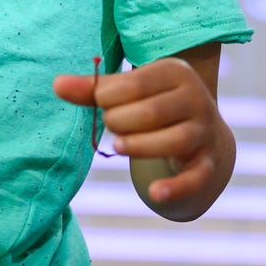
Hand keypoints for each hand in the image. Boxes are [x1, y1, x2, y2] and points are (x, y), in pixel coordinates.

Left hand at [53, 50, 232, 219]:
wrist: (204, 129)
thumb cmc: (153, 102)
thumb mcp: (128, 90)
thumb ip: (93, 89)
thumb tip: (56, 85)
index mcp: (175, 72)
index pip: (137, 83)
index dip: (109, 96)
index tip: (99, 102)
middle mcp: (196, 99)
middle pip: (153, 112)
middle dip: (122, 120)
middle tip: (109, 124)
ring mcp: (205, 132)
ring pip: (173, 141)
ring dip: (140, 145)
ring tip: (117, 147)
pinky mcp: (208, 163)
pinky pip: (195, 177)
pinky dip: (175, 186)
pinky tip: (153, 193)